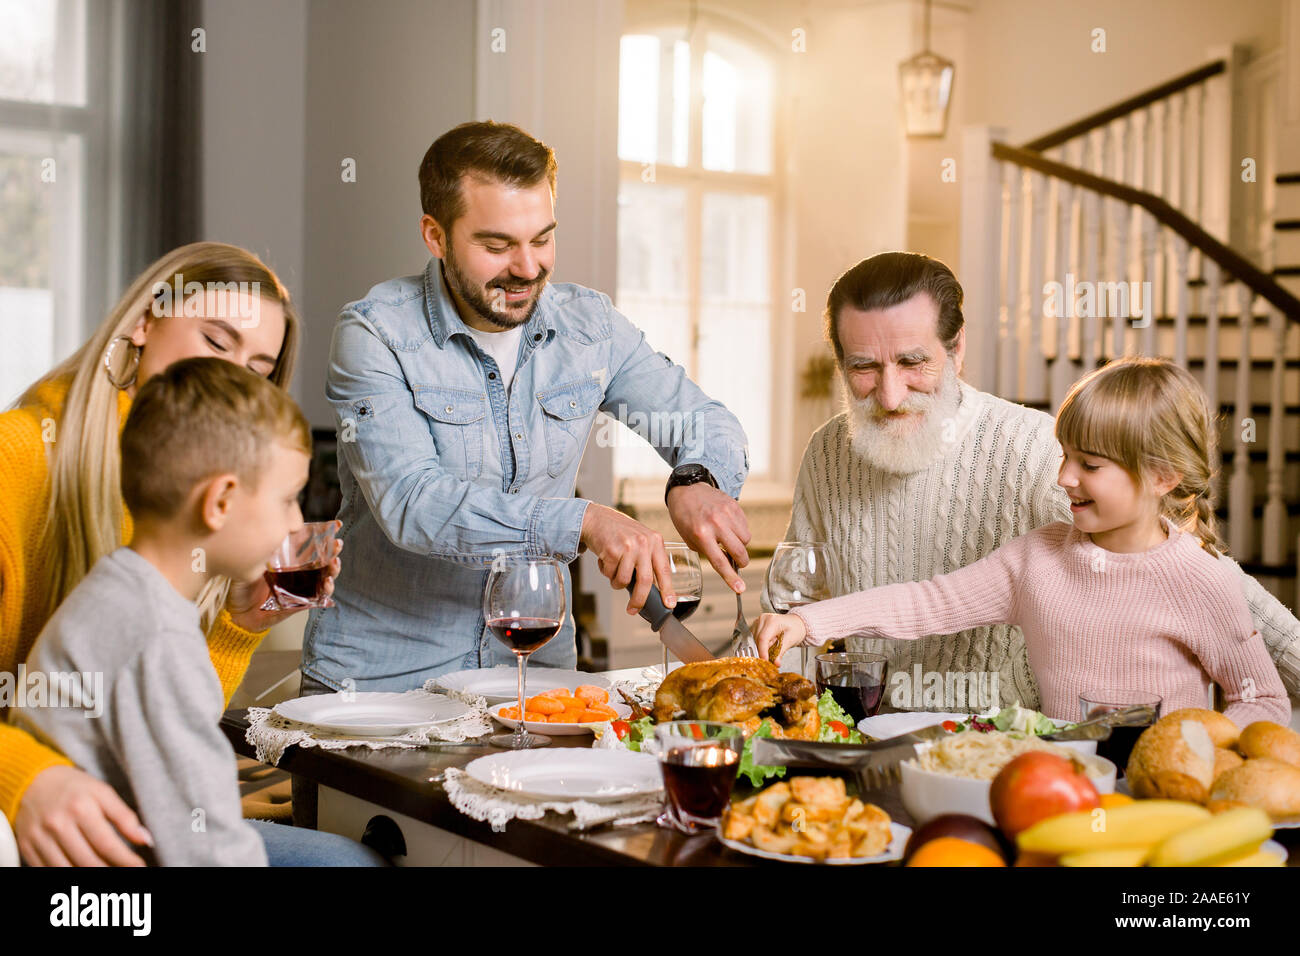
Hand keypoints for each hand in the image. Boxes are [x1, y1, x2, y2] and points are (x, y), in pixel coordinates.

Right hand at [15, 765, 153, 865]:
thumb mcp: (103, 793)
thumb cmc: (75, 788)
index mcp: (80, 808)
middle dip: (110, 871)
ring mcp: (39, 838)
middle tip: (126, 872)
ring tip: (107, 871)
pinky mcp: (27, 848)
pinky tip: (82, 871)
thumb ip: (125, 817)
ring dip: (90, 876)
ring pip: (67, 870)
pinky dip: (67, 875)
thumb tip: (146, 840)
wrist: (33, 782)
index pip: (106, 844)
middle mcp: (57, 824)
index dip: (125, 860)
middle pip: (88, 861)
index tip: (140, 867)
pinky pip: (48, 871)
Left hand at [225, 521, 342, 631]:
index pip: (307, 542)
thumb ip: (259, 551)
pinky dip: (326, 590)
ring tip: (335, 562)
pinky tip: (327, 583)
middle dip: (333, 549)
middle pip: (321, 558)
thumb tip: (268, 534)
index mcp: (286, 559)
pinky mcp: (302, 602)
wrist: (239, 614)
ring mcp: (301, 587)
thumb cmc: (242, 589)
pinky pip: (319, 596)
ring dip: (333, 568)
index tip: (334, 525)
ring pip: (324, 575)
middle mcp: (297, 571)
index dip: (321, 533)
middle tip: (338, 543)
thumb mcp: (249, 565)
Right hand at [580, 503, 675, 614]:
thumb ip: (649, 559)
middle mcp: (644, 542)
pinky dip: (606, 572)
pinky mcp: (611, 550)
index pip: (664, 569)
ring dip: (616, 582)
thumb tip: (653, 589)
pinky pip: (609, 574)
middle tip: (633, 609)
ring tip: (613, 569)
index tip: (669, 604)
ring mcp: (628, 546)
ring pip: (623, 580)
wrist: (597, 519)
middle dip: (639, 599)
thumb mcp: (641, 540)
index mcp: (655, 541)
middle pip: (645, 581)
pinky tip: (605, 560)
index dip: (667, 589)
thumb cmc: (620, 533)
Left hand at [665, 483, 750, 592]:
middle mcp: (716, 523)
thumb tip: (726, 563)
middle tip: (738, 563)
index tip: (740, 589)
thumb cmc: (685, 516)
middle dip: (741, 562)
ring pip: (746, 540)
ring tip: (728, 539)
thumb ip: (707, 551)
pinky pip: (745, 526)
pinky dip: (740, 531)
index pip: (720, 561)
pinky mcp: (734, 506)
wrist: (688, 489)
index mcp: (701, 534)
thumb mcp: (689, 538)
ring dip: (740, 545)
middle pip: (739, 552)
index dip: (731, 578)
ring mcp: (727, 514)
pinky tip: (729, 527)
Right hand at [753, 612, 808, 663]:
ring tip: (774, 642)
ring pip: (755, 640)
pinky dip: (761, 643)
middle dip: (764, 650)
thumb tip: (775, 662)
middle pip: (757, 640)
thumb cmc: (795, 628)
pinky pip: (755, 638)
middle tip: (775, 652)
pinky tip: (770, 641)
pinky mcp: (756, 625)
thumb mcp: (790, 640)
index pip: (763, 638)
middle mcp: (763, 619)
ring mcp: (759, 621)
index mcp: (773, 621)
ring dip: (763, 646)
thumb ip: (781, 652)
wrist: (796, 623)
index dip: (762, 651)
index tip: (765, 660)